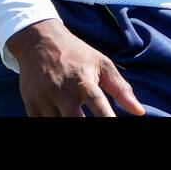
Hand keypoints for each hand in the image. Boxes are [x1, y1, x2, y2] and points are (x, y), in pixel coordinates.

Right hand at [6, 18, 144, 116]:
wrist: (39, 42)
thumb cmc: (77, 55)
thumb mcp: (102, 64)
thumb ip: (121, 89)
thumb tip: (140, 112)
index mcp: (84, 80)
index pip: (98, 104)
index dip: (106, 118)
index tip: (114, 123)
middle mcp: (62, 91)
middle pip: (75, 120)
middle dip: (84, 126)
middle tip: (96, 127)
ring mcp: (44, 98)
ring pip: (56, 123)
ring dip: (68, 123)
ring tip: (75, 114)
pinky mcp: (30, 105)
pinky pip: (41, 123)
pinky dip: (52, 122)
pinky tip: (62, 115)